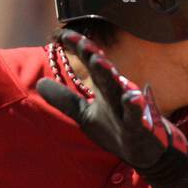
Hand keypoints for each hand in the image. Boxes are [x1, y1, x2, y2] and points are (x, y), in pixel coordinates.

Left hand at [36, 30, 187, 187]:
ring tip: (99, 62)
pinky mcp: (139, 127)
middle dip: (93, 56)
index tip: (62, 33)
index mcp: (105, 90)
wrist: (148, 153)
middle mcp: (117, 94)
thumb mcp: (86, 115)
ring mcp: (129, 110)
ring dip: (109, 76)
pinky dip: (135, 107)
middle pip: (103, 72)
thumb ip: (65, 99)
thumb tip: (39, 83)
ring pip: (118, 89)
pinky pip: (136, 116)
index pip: (91, 64)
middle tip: (81, 41)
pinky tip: (133, 97)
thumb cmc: (116, 130)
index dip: (79, 48)